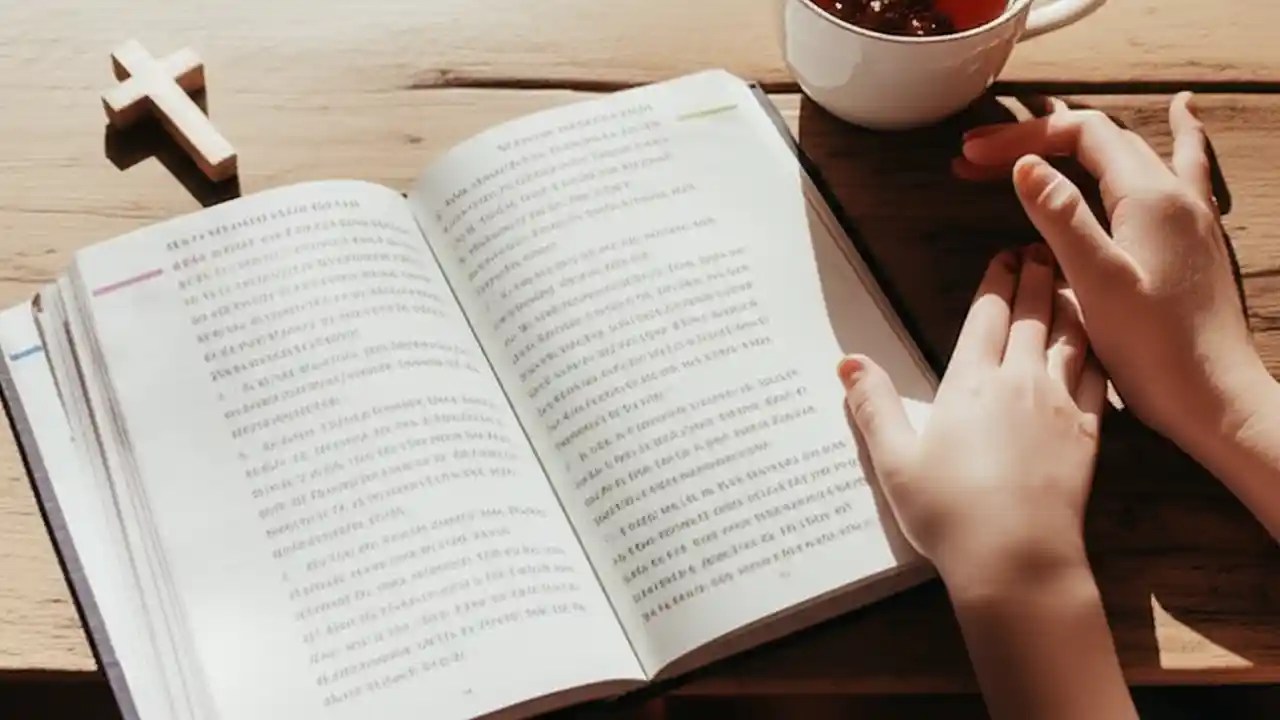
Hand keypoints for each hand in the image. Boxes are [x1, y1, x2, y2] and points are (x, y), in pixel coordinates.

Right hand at [839, 246, 1105, 582]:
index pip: (986, 316)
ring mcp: (1060, 406)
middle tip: (1040, 252)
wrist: (1017, 559)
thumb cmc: (949, 513)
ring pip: (1071, 337)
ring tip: (1072, 282)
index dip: (995, 282)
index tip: (1003, 257)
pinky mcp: (1088, 434)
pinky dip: (1097, 352)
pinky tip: (1098, 346)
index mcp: (970, 382)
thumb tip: (847, 363)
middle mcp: (1019, 382)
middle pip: (1032, 315)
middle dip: (1036, 278)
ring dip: (1070, 304)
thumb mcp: (895, 461)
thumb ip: (873, 406)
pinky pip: (1097, 378)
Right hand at [956, 94, 1273, 464]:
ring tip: (1042, 121)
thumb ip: (1061, 218)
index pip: (1079, 135)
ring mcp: (1189, 214)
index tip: (971, 157)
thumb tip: (1025, 165)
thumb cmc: (1157, 351)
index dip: (1021, 137)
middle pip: (1099, 139)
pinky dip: (1175, 133)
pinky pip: (1183, 164)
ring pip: (1130, 150)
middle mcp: (1175, 194)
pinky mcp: (1193, 239)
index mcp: (1148, 198)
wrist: (1215, 399)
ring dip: (1079, 139)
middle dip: (1034, 140)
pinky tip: (1181, 112)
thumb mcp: (1097, 282)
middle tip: (977, 159)